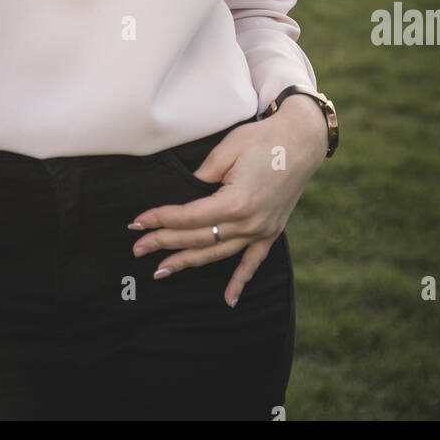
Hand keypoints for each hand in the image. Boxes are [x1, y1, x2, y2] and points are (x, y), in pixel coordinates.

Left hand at [127, 94, 329, 307]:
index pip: (188, 217)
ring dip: (189, 262)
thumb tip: (183, 195)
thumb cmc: (262, 139)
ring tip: (161, 270)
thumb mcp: (227, 150)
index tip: (137, 223)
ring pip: (218, 253)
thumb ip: (202, 176)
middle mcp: (249, 222)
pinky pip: (253, 261)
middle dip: (164, 242)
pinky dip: (240, 281)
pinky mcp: (271, 231)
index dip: (160, 220)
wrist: (302, 140)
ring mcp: (261, 230)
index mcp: (235, 202)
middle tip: (138, 248)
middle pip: (198, 238)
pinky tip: (229, 300)